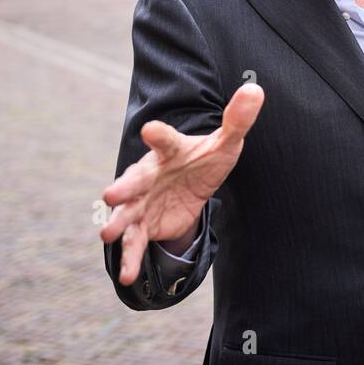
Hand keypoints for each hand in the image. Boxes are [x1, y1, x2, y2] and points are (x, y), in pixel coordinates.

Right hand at [100, 83, 264, 284]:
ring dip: (118, 222)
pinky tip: (126, 275)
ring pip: (127, 212)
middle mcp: (150, 174)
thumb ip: (238, 119)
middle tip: (110, 195)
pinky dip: (129, 258)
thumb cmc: (205, 159)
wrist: (191, 186)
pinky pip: (134, 242)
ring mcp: (143, 200)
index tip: (150, 130)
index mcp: (170, 150)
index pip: (165, 140)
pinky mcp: (144, 224)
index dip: (158, 135)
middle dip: (124, 187)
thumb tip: (256, 90)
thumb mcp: (226, 142)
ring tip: (107, 234)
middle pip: (136, 179)